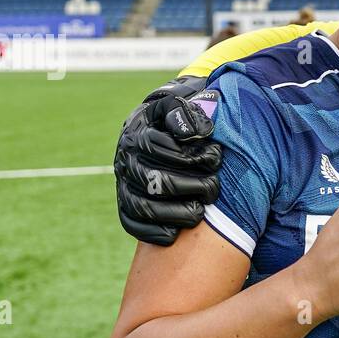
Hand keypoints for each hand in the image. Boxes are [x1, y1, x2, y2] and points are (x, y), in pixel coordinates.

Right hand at [115, 75, 222, 245]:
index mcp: (136, 135)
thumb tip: (192, 133)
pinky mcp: (125, 206)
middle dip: (191, 186)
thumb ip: (183, 112)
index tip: (214, 158)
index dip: (189, 157)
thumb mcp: (178, 106)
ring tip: (201, 211)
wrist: (160, 131)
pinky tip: (176, 232)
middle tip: (214, 187)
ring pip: (143, 207)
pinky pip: (133, 224)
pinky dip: (153, 231)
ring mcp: (123, 185)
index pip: (157, 148)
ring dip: (177, 214)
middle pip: (155, 181)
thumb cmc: (175, 119)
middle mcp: (125, 161)